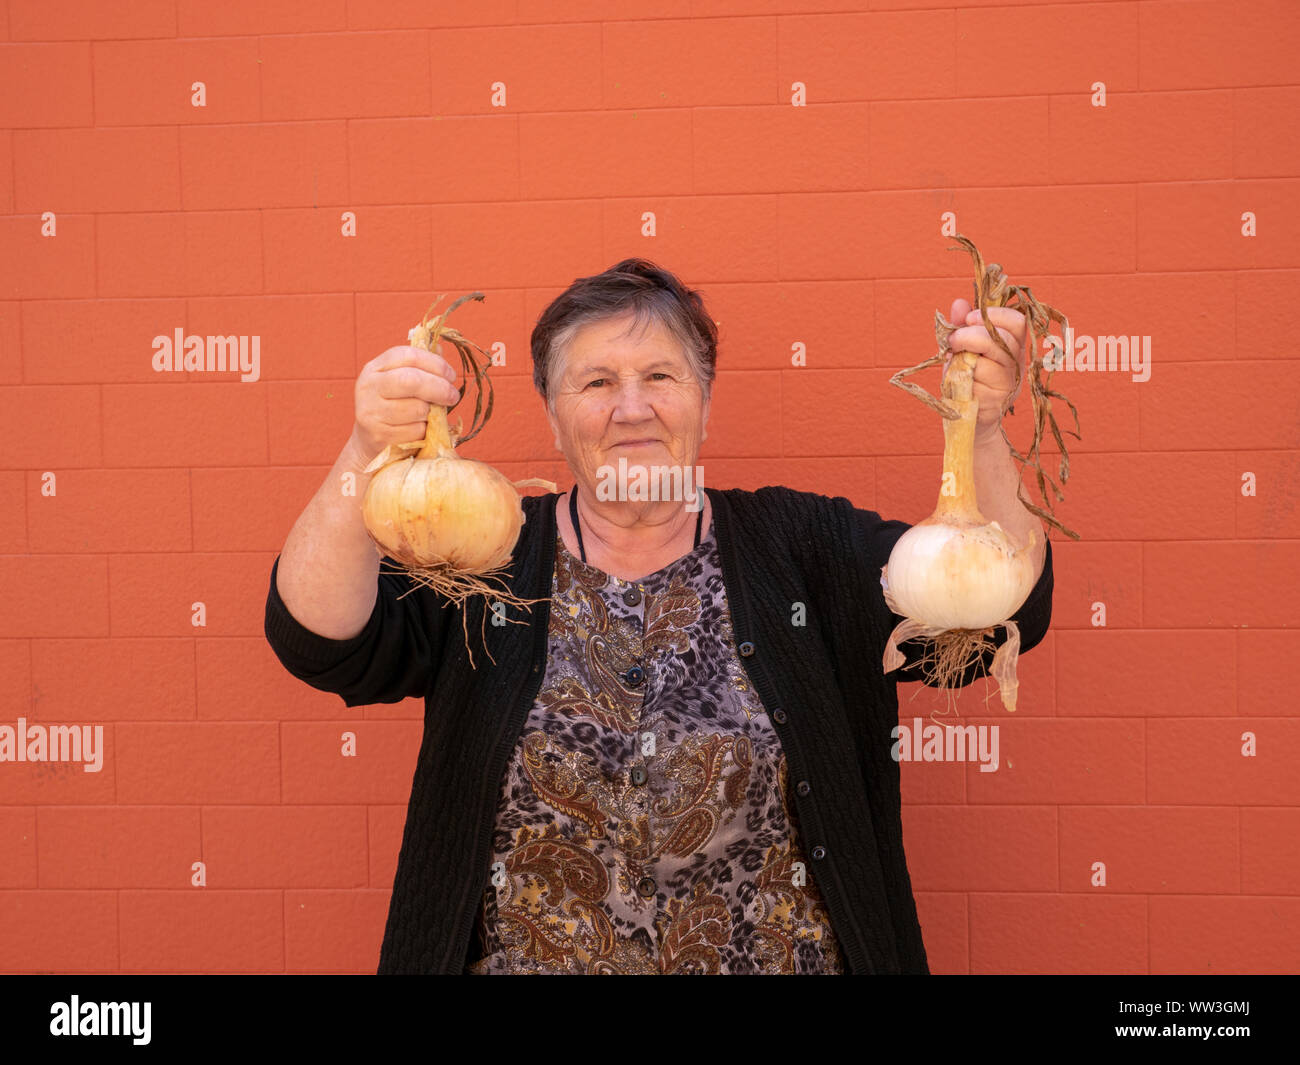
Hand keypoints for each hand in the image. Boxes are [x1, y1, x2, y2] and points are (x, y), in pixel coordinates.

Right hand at [350, 342, 461, 463]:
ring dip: (432, 413)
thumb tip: (440, 349)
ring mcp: (371, 411)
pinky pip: (415, 431)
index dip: (435, 363)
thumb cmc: (393, 406)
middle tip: (453, 396)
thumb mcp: (400, 382)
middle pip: (411, 380)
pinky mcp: (378, 434)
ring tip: (430, 414)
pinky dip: (425, 431)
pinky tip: (419, 428)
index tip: (451, 375)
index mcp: (375, 368)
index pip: (408, 355)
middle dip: (439, 387)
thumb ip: (420, 366)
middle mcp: (369, 386)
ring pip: (417, 408)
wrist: (369, 439)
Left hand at [943, 298, 1026, 439]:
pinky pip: (975, 384)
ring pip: (988, 363)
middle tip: (953, 340)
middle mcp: (1016, 363)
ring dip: (964, 360)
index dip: (995, 315)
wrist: (968, 415)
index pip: (1017, 322)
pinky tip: (958, 382)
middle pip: (1002, 341)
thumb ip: (961, 326)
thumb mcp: (962, 349)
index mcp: (1013, 345)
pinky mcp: (994, 401)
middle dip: (972, 335)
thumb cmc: (967, 377)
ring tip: (953, 362)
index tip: (969, 317)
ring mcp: (1008, 384)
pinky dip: (960, 380)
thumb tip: (959, 303)